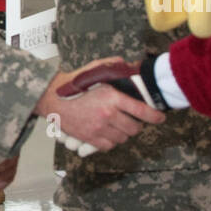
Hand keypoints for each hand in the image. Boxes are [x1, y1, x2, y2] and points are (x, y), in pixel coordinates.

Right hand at [36, 56, 165, 151]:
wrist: (50, 99)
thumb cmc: (71, 85)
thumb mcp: (93, 70)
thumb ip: (113, 66)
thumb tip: (129, 65)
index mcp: (111, 97)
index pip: (141, 110)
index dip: (155, 116)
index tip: (160, 117)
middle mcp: (107, 115)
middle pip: (134, 128)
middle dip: (137, 125)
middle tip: (134, 120)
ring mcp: (98, 129)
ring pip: (123, 138)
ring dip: (125, 133)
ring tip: (120, 125)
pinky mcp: (89, 138)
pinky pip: (109, 146)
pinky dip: (112, 141)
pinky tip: (109, 133)